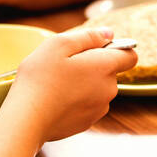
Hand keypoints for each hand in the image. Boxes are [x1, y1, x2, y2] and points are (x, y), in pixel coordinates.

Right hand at [0, 28, 136, 142]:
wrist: (27, 120)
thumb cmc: (40, 79)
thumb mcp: (59, 44)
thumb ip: (88, 37)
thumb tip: (108, 34)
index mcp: (105, 67)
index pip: (130, 55)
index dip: (115, 48)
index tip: (95, 48)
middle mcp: (109, 89)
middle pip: (109, 71)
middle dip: (92, 65)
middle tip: (64, 65)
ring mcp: (99, 109)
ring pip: (97, 88)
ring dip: (84, 83)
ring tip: (58, 83)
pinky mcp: (87, 123)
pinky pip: (87, 104)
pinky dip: (76, 100)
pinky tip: (57, 99)